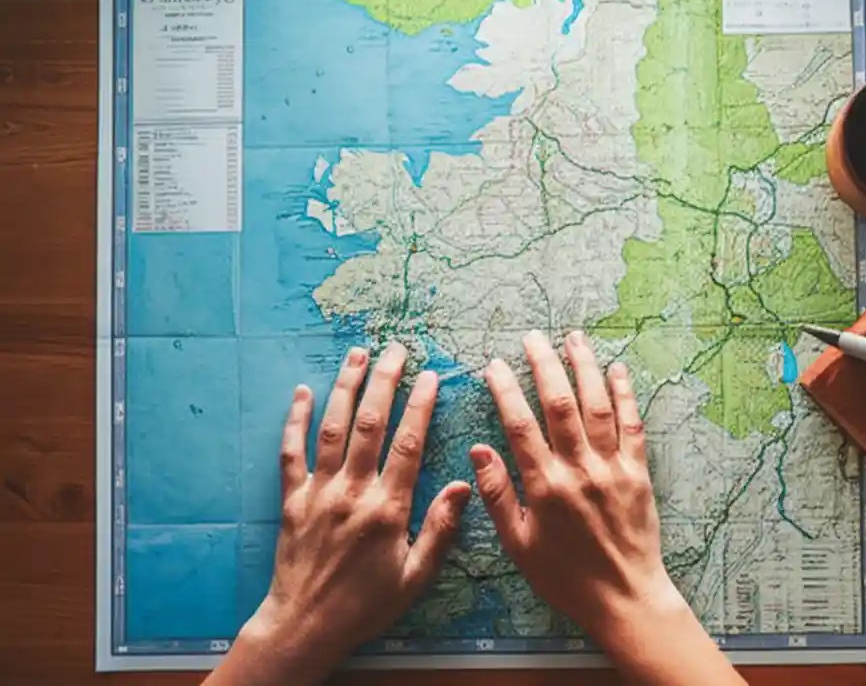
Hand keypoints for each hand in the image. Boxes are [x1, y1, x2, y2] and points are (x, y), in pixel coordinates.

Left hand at [206, 344, 471, 685]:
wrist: (305, 626)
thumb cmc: (366, 605)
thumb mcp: (415, 575)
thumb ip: (440, 529)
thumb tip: (464, 486)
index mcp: (386, 509)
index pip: (408, 444)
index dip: (421, 406)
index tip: (432, 376)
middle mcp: (351, 492)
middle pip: (369, 424)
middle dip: (384, 381)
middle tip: (396, 349)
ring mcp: (318, 492)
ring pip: (332, 429)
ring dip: (345, 387)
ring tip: (357, 354)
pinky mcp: (291, 499)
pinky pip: (291, 452)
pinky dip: (296, 420)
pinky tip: (302, 392)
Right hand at [470, 331, 744, 684]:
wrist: (624, 597)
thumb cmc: (565, 577)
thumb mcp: (518, 545)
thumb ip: (498, 496)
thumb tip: (479, 451)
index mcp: (545, 487)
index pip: (520, 425)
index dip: (505, 390)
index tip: (493, 365)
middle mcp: (580, 470)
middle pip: (560, 404)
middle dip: (544, 365)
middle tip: (532, 337)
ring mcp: (612, 468)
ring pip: (598, 405)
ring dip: (585, 367)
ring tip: (573, 338)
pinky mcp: (638, 472)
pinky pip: (633, 425)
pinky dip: (625, 394)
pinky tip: (617, 370)